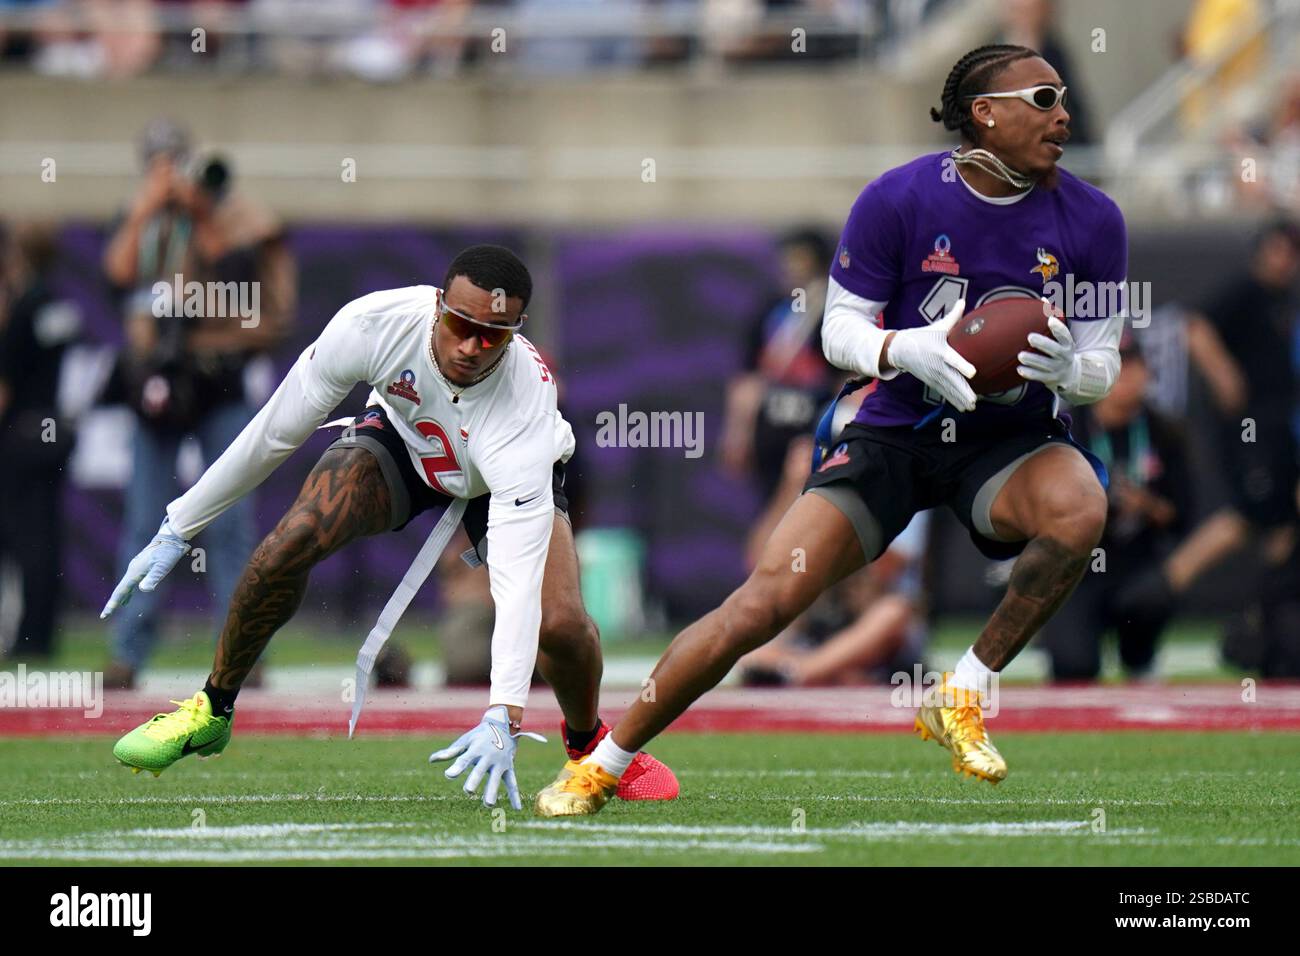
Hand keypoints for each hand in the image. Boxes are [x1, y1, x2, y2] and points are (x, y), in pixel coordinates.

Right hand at [100, 518, 189, 618]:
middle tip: (105, 615)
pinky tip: (130, 596)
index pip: (120, 591)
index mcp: (134, 572)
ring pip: (126, 585)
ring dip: (121, 597)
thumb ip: (153, 577)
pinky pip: (132, 582)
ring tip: (117, 607)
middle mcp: (132, 570)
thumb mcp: (163, 566)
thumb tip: (142, 590)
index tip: (104, 615)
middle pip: (120, 589)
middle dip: (113, 602)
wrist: (171, 538)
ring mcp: (136, 567)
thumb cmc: (168, 552)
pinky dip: (129, 591)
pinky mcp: (142, 566)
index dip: (112, 604)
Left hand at [428, 706, 545, 809]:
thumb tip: (431, 760)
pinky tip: (517, 808)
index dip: (457, 767)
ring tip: (488, 804)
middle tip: (468, 791)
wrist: (504, 725)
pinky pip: (512, 782)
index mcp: (476, 749)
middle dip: (475, 779)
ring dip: (492, 790)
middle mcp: (488, 756)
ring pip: (496, 778)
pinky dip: (514, 795)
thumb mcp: (465, 741)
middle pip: (480, 769)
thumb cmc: (479, 736)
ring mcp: (500, 763)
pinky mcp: (509, 768)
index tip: (449, 775)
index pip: (465, 758)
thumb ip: (450, 752)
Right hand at [884, 299, 977, 411]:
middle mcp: (937, 365)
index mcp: (940, 350)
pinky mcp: (931, 381)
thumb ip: (953, 316)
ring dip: (960, 398)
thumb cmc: (922, 336)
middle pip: (952, 380)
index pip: (953, 359)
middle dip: (963, 391)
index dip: (962, 366)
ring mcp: (933, 375)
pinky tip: (962, 406)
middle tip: (975, 400)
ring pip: (949, 389)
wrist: (900, 349)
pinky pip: (944, 392)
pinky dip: (953, 399)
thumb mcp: (937, 326)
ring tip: (971, 406)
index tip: (973, 373)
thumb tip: (963, 301)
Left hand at [1017, 316, 1076, 392]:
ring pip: (1046, 365)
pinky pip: (1040, 377)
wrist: (1071, 374)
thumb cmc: (1061, 348)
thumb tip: (1043, 299)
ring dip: (1033, 360)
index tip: (1050, 320)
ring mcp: (1058, 369)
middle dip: (1043, 344)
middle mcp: (1065, 356)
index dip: (1059, 328)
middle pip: (1055, 350)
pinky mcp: (1050, 379)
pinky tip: (1020, 369)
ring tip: (1020, 355)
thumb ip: (1053, 318)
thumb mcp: (1062, 336)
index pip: (1065, 335)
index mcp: (1068, 344)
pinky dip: (1030, 374)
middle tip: (1030, 337)